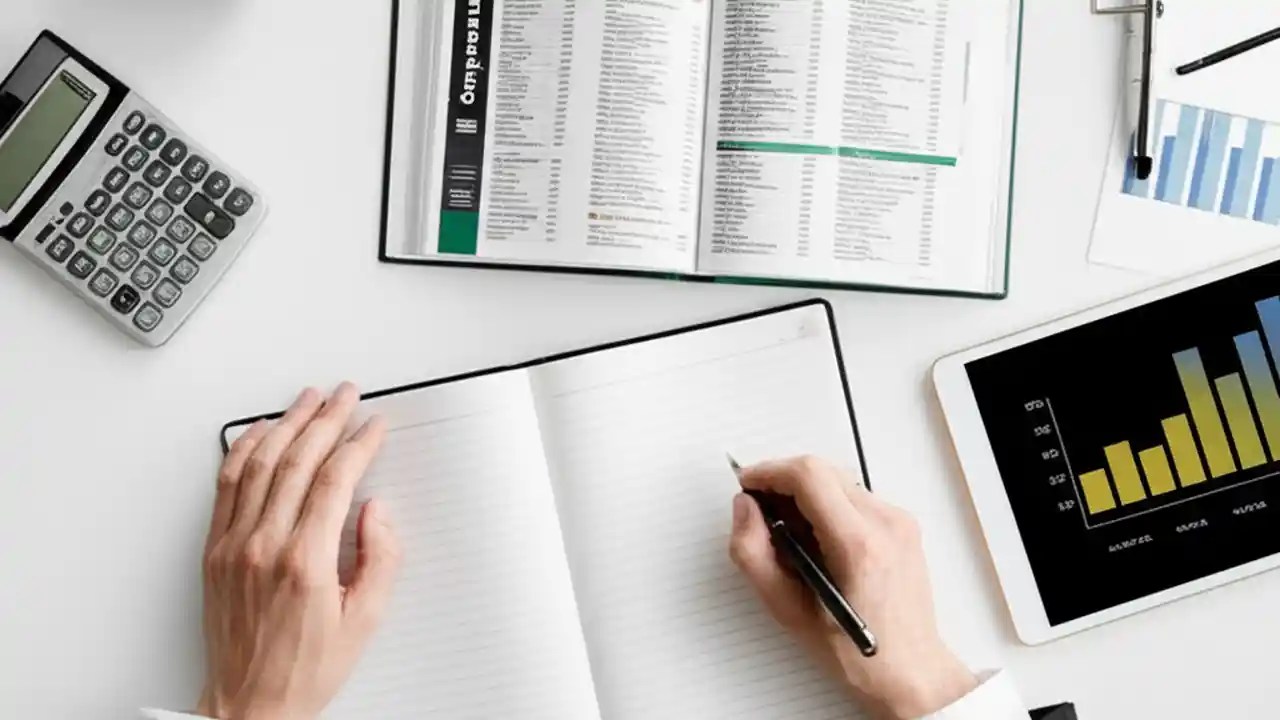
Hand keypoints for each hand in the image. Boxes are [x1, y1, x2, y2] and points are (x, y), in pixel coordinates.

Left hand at [198, 384, 399, 719]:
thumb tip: (376, 512)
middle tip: (346, 395)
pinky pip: (226, 485)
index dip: (358, 444)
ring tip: (307, 400)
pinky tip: (260, 432)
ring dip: (286, 424)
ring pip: (259, 465)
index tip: (374, 426)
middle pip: (297, 462)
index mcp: (305, 563)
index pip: (333, 481)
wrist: (249, 704)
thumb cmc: (304, 669)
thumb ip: (379, 560)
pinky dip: (244, 450)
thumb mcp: (364, 621)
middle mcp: (264, 546)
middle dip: (326, 419)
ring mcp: (234, 545)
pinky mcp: (214, 550)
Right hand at [729, 456, 977, 719]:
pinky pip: (854, 496)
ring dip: (805, 496)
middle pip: (822, 470)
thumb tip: (744, 510)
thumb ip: (753, 554)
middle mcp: (885, 523)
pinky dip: (827, 507)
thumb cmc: (857, 654)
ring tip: (792, 539)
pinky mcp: (903, 525)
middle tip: (763, 516)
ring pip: (837, 480)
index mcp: (858, 545)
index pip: (808, 475)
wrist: (911, 671)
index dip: (769, 472)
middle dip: (783, 483)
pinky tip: (819, 544)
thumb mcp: (788, 611)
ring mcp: (899, 521)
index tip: (748, 485)